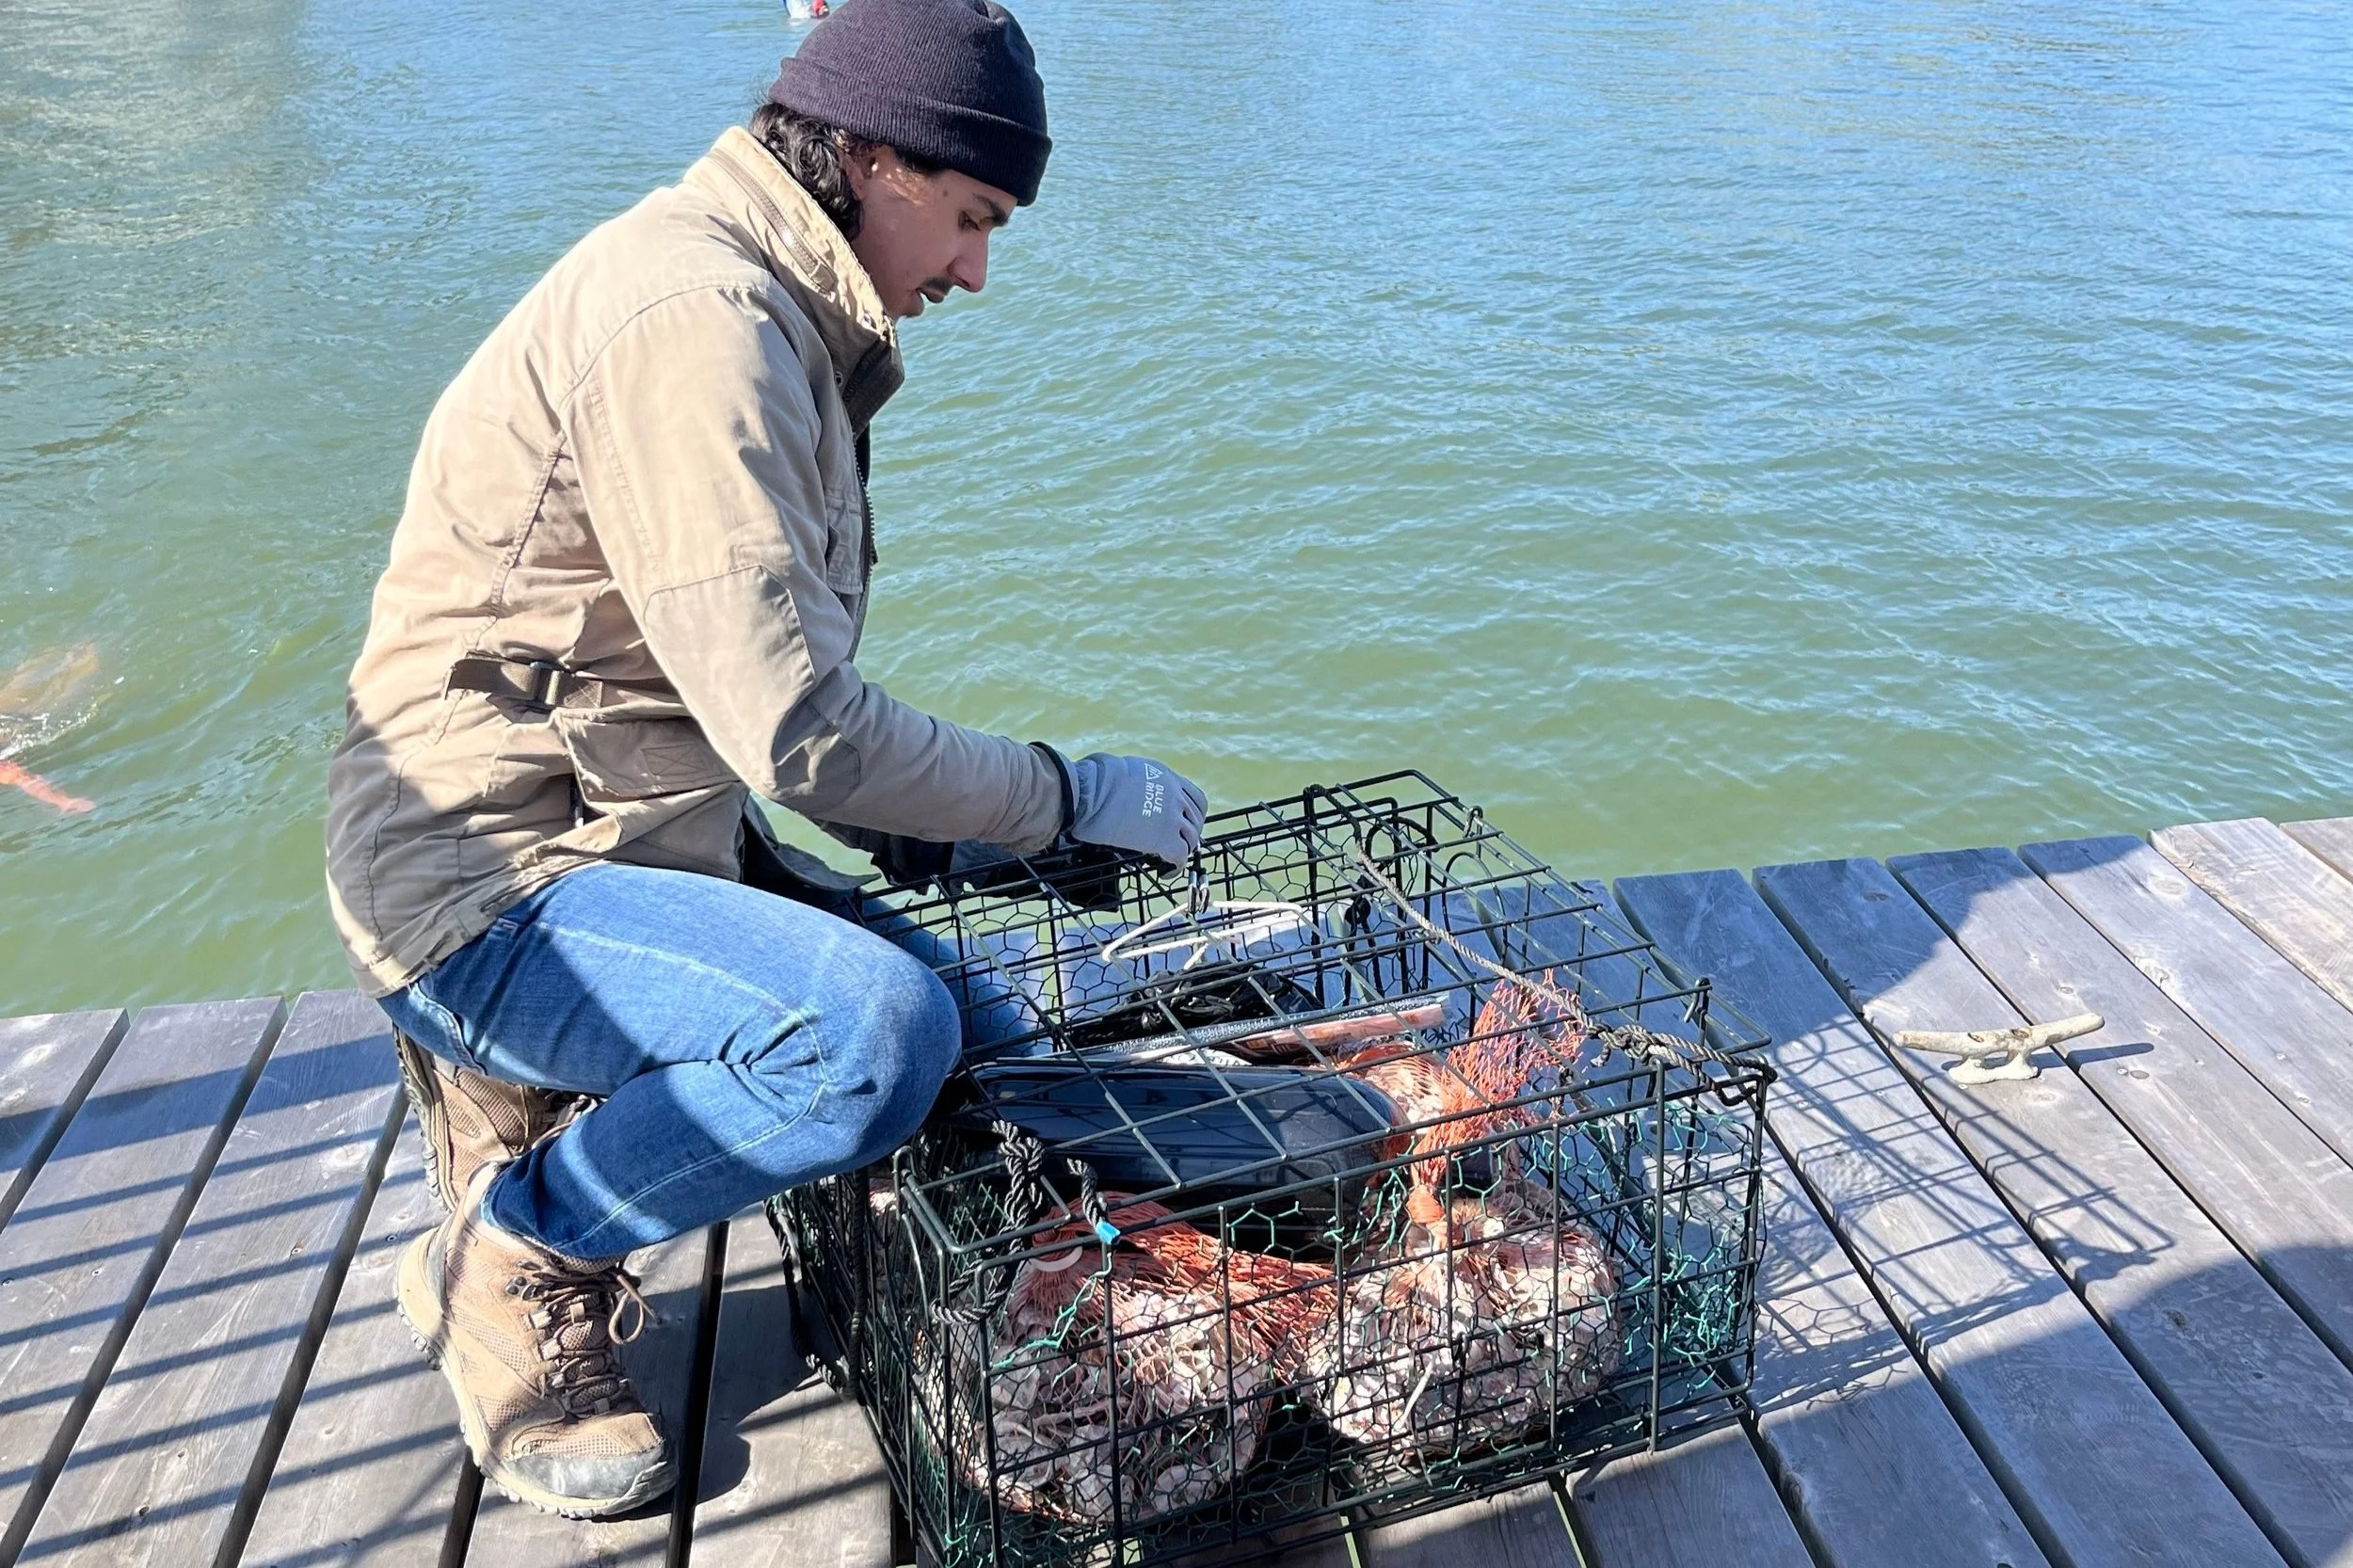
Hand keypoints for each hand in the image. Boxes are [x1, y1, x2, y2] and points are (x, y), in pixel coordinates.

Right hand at [1063, 752, 1207, 867]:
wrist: (1091, 791)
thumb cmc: (1096, 776)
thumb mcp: (1128, 768)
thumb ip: (1139, 779)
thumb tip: (1127, 787)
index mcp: (1167, 777)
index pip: (1195, 798)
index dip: (1193, 813)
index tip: (1185, 822)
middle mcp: (1175, 796)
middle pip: (1196, 819)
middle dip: (1190, 832)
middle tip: (1178, 842)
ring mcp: (1171, 817)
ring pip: (1191, 838)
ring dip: (1182, 849)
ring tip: (1169, 857)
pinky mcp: (1163, 838)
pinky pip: (1179, 856)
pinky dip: (1176, 866)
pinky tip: (1166, 871)